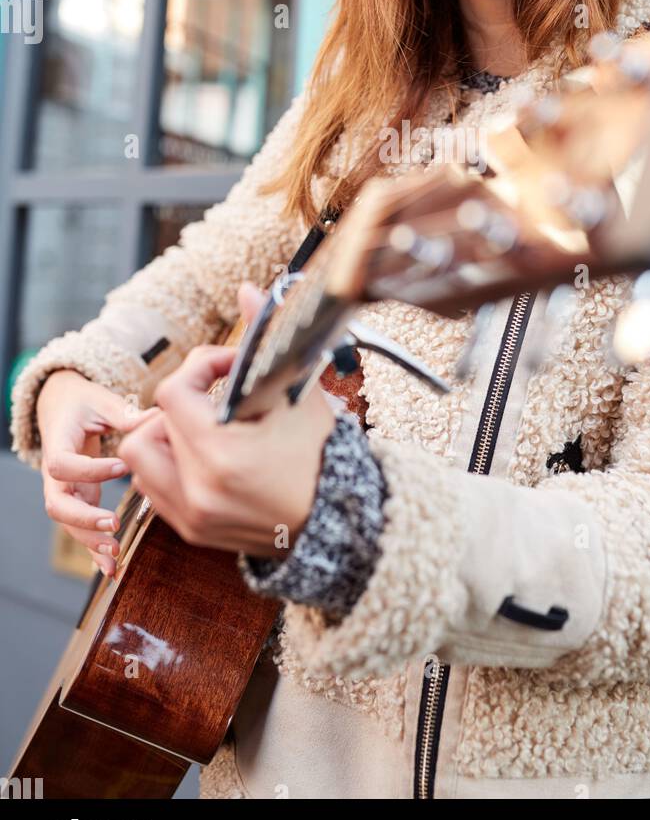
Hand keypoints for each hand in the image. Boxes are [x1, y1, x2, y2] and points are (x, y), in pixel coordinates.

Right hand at [37, 370, 159, 578]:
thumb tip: (158, 419)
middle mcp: (55, 474)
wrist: (61, 406)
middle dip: (84, 519)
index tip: (121, 466)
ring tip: (115, 557)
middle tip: (113, 524)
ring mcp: (65, 490)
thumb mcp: (100, 400)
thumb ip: (125, 413)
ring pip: (67, 524)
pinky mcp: (78, 499)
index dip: (89, 470)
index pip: (62, 465)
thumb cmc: (82, 402)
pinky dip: (94, 550)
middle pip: (57, 504)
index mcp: (57, 444)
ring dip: (90, 542)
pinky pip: (80, 528)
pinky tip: (112, 568)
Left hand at [116, 284, 339, 559]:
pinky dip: (168, 464)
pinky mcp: (192, 529)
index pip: (173, 393)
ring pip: (140, 457)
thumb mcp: (296, 390)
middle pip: (153, 421)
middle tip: (219, 398)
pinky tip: (203, 454)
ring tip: (205, 427)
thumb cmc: (320, 452)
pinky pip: (151, 488)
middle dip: (184, 400)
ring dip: (166, 434)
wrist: (338, 519)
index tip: (231, 368)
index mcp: (221, 455)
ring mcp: (192, 515)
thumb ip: (265, 338)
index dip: (200, 368)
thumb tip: (247, 289)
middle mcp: (198, 490)